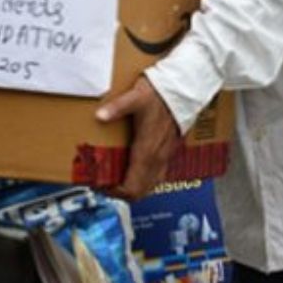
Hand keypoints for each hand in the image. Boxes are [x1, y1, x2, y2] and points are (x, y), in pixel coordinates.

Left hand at [96, 75, 181, 201]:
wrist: (183, 90)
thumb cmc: (160, 94)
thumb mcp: (135, 98)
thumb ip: (117, 108)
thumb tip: (100, 116)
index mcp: (147, 152)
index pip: (131, 188)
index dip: (113, 193)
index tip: (98, 184)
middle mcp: (157, 159)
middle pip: (139, 193)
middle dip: (119, 193)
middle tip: (103, 182)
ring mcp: (164, 157)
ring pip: (149, 186)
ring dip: (132, 187)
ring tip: (115, 177)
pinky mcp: (168, 151)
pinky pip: (156, 176)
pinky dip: (142, 179)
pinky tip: (132, 167)